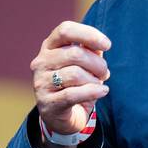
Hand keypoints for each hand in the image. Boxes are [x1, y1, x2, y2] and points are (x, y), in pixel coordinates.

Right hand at [31, 21, 111, 135]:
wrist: (63, 117)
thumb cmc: (76, 85)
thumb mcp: (85, 66)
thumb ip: (91, 51)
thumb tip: (101, 45)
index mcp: (49, 47)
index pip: (65, 30)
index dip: (88, 34)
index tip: (107, 45)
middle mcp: (41, 62)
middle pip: (75, 54)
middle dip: (98, 64)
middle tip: (104, 73)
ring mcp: (41, 82)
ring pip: (75, 74)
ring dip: (94, 80)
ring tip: (98, 85)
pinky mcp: (47, 103)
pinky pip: (73, 94)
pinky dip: (93, 92)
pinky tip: (103, 91)